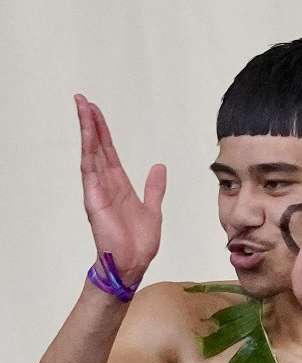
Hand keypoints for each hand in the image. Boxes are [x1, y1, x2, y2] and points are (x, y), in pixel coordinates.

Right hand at [76, 96, 165, 280]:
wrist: (133, 263)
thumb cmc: (138, 242)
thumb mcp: (152, 209)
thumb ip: (154, 188)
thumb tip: (159, 167)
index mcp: (119, 184)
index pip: (108, 151)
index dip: (102, 131)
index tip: (95, 111)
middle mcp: (105, 183)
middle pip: (96, 147)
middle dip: (90, 123)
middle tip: (82, 100)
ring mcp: (98, 190)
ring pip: (90, 153)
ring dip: (86, 131)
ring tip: (81, 109)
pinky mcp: (94, 199)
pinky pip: (89, 171)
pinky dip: (88, 152)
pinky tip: (86, 136)